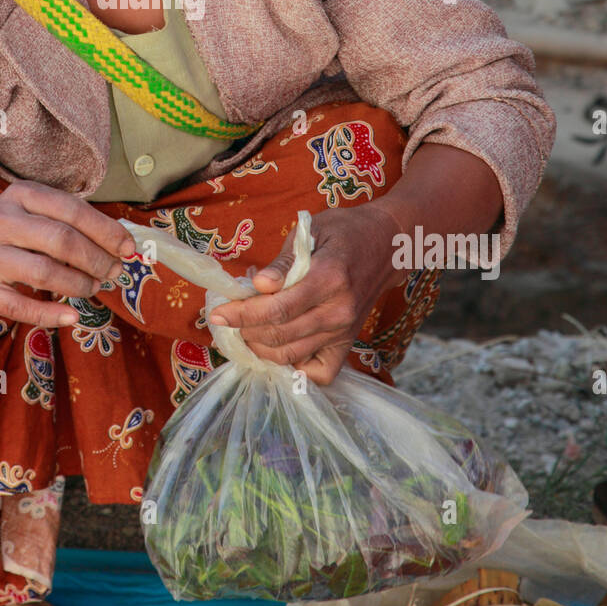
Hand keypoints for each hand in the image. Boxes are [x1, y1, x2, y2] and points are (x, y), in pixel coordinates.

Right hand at [0, 179, 136, 328]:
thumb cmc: (9, 236)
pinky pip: (21, 307)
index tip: (128, 248)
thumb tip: (122, 242)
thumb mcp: (32, 215)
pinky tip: (72, 316)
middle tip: (115, 273)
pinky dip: (51, 314)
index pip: (72, 210)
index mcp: (20, 195)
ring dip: (79, 285)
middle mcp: (0, 220)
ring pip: (44, 273)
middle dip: (96, 259)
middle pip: (61, 240)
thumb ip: (71, 223)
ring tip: (94, 288)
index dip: (105, 230)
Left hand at [208, 203, 403, 385]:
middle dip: (245, 331)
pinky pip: (319, 374)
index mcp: (329, 278)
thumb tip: (258, 285)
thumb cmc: (344, 232)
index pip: (278, 308)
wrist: (389, 244)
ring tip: (245, 330)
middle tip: (227, 319)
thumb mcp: (311, 231)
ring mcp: (345, 331)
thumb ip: (284, 262)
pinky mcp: (348, 343)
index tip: (218, 313)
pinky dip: (293, 369)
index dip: (243, 314)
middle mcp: (339, 311)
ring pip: (292, 356)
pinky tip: (277, 350)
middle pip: (280, 335)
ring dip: (260, 349)